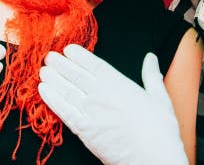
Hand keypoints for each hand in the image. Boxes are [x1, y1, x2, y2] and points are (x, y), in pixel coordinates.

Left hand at [39, 45, 187, 164]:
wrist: (154, 157)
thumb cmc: (160, 130)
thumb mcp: (160, 97)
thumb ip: (151, 75)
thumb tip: (150, 58)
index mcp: (119, 83)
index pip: (93, 64)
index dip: (78, 55)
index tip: (68, 49)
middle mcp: (101, 94)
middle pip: (76, 75)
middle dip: (61, 64)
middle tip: (49, 56)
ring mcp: (91, 112)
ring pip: (66, 90)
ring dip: (53, 79)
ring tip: (43, 71)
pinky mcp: (84, 130)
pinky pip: (63, 111)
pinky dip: (52, 99)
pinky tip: (44, 91)